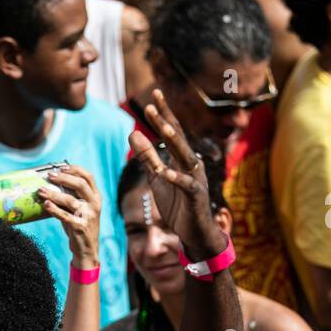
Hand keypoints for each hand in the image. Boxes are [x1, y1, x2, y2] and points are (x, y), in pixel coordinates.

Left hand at [38, 164, 100, 268]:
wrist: (86, 250)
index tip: (61, 167)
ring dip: (53, 194)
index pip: (88, 177)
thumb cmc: (78, 226)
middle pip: (80, 185)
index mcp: (95, 197)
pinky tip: (46, 204)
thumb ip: (70, 197)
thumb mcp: (78, 209)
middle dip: (64, 178)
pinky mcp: (80, 227)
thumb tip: (50, 183)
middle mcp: (94, 205)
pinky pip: (65, 216)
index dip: (75, 170)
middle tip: (49, 176)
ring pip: (70, 200)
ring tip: (41, 191)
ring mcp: (89, 216)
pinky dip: (54, 209)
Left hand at [129, 90, 223, 260]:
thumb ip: (147, 157)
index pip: (171, 132)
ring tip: (165, 127)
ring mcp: (196, 179)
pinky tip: (166, 173)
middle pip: (178, 138)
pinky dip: (177, 179)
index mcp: (181, 159)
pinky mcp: (197, 197)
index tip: (151, 97)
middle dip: (165, 120)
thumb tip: (133, 133)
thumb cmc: (178, 205)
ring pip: (186, 157)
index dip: (162, 115)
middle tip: (152, 103)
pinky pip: (187, 185)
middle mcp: (191, 164)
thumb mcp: (157, 178)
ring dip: (175, 142)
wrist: (194, 233)